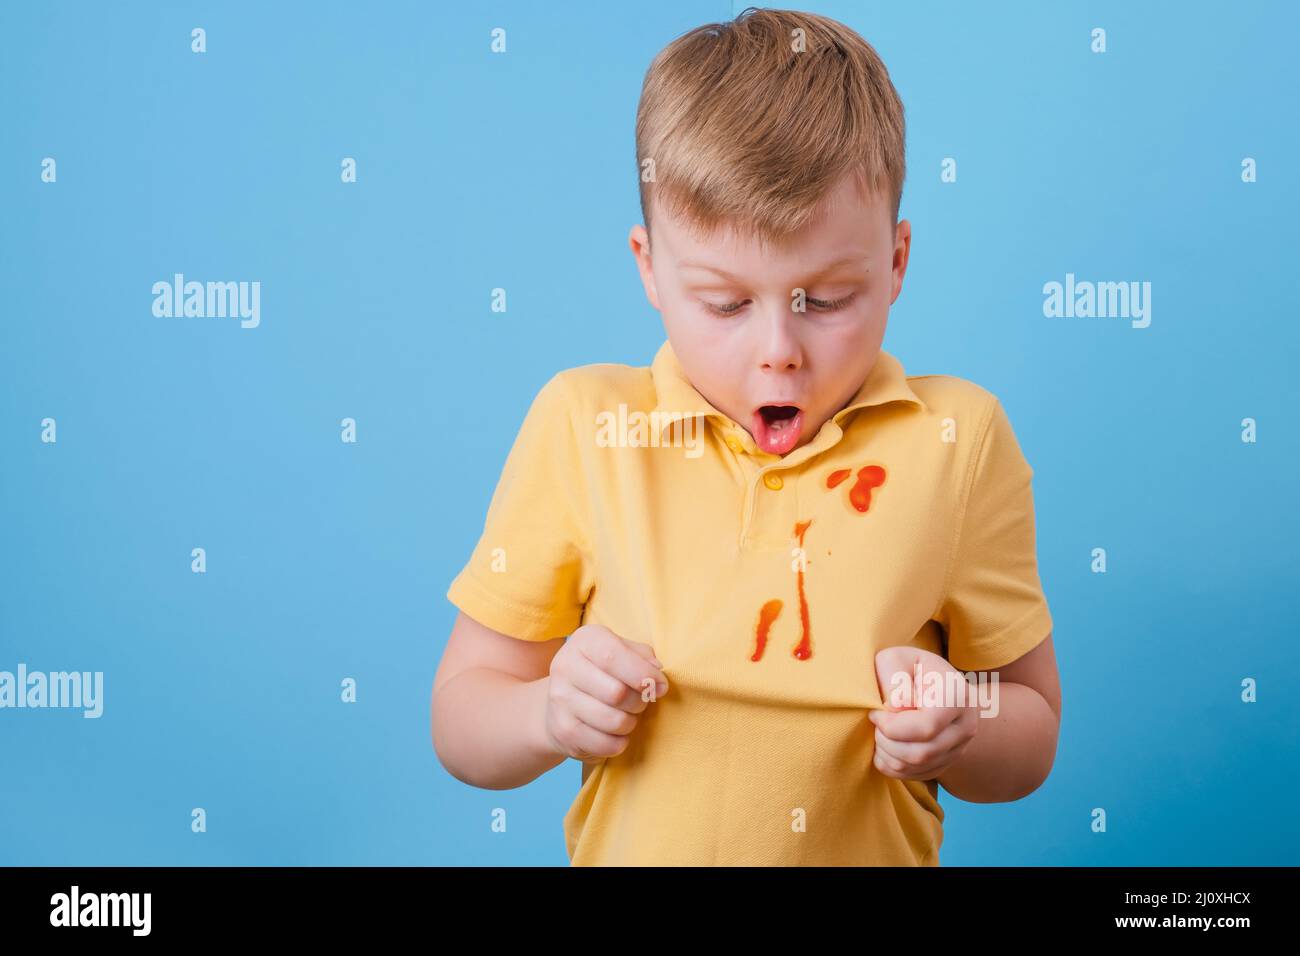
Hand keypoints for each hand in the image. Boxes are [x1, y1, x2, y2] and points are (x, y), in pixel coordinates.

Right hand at [542, 624, 667, 760]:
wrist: (561, 703)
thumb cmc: (604, 672)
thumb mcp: (623, 652)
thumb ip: (643, 657)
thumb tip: (657, 675)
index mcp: (584, 641)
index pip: (613, 656)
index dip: (643, 674)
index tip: (661, 686)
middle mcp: (565, 667)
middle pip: (617, 693)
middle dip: (640, 702)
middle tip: (641, 701)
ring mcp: (560, 700)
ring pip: (614, 721)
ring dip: (631, 723)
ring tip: (627, 715)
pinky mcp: (563, 731)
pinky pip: (606, 744)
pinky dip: (620, 742)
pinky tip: (614, 732)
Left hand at [869, 645, 977, 780]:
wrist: (934, 682)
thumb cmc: (908, 667)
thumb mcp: (896, 658)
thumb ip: (893, 678)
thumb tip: (895, 710)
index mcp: (956, 696)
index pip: (925, 727)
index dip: (891, 726)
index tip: (875, 713)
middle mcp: (965, 726)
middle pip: (921, 752)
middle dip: (887, 742)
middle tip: (875, 725)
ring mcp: (959, 747)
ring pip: (917, 766)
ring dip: (887, 755)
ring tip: (879, 733)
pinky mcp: (947, 762)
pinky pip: (916, 775)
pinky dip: (893, 767)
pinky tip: (885, 747)